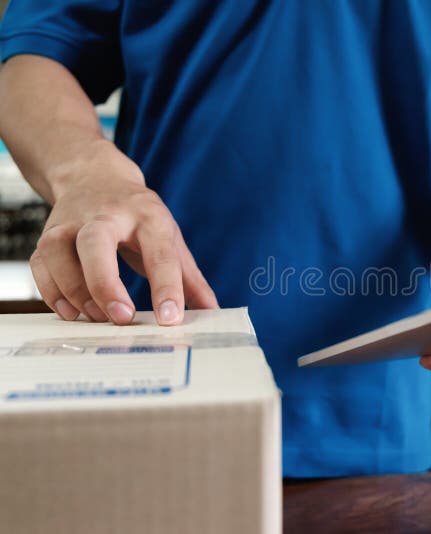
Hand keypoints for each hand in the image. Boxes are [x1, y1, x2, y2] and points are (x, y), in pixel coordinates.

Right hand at [30, 140, 217, 324]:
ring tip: (99, 317)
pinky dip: (52, 294)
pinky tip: (73, 313)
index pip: (160, 253)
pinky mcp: (47, 235)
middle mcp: (106, 215)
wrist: (96, 178)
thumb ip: (191, 279)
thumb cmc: (139, 216)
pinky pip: (41, 266)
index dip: (166, 288)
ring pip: (60, 255)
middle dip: (106, 283)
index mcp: (148, 216)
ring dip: (77, 293)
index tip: (170, 318)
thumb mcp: (171, 239)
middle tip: (122, 316)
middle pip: (96, 243)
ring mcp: (71, 224)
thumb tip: (212, 312)